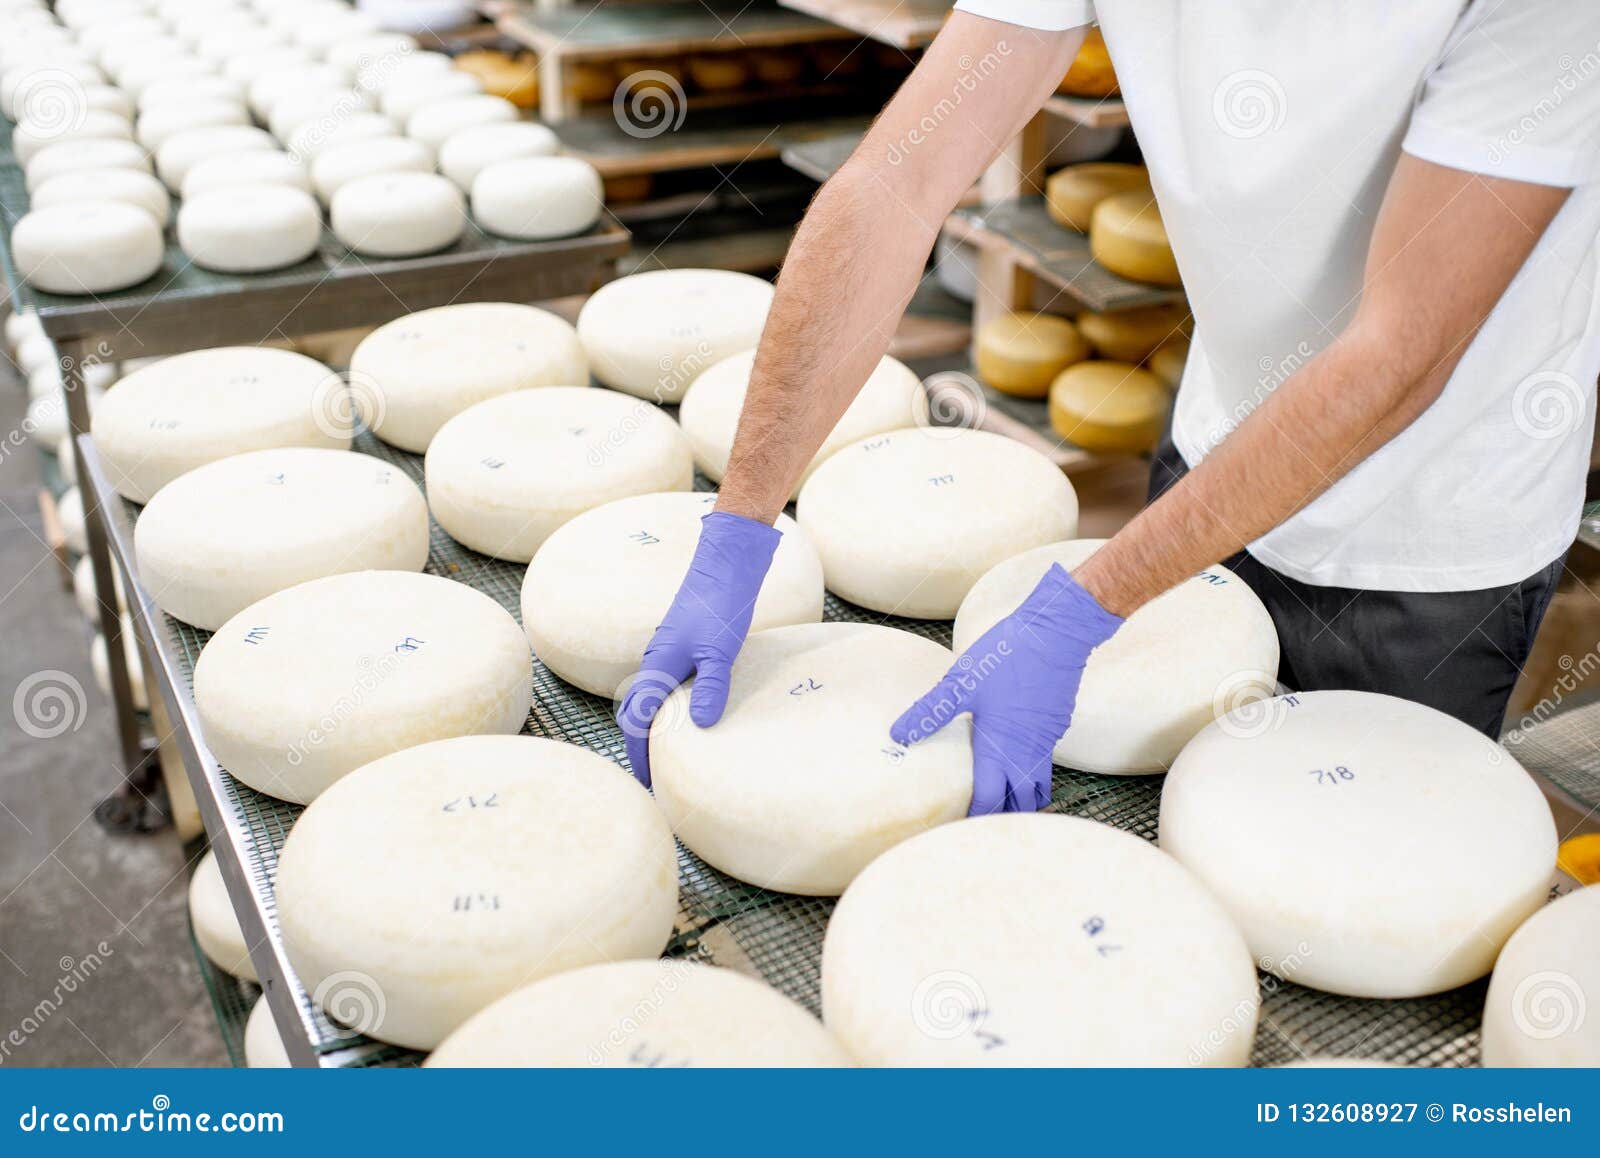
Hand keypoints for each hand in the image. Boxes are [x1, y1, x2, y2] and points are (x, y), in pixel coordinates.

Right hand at [616, 510, 781, 786]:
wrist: (723, 568)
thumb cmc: (721, 607)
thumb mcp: (720, 652)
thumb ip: (710, 688)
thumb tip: (701, 725)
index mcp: (659, 667)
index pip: (637, 720)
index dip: (640, 753)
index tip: (650, 782)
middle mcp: (656, 662)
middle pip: (635, 712)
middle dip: (640, 744)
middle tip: (653, 775)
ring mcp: (667, 653)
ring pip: (649, 697)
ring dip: (651, 726)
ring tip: (667, 753)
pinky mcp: (681, 646)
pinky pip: (664, 685)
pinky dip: (666, 707)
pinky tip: (686, 714)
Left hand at [890, 564, 1122, 814]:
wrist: (1056, 633)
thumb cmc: (1008, 656)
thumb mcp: (961, 684)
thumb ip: (930, 712)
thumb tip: (899, 733)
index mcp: (1001, 747)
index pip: (990, 800)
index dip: (974, 817)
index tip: (959, 825)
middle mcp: (1028, 751)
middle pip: (1021, 803)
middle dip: (1003, 815)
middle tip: (982, 819)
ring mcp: (1047, 740)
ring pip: (1040, 786)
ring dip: (1024, 798)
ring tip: (1005, 800)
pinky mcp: (1057, 724)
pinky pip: (1046, 760)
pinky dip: (1034, 771)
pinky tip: (1018, 758)